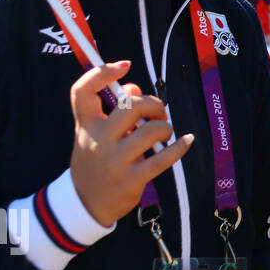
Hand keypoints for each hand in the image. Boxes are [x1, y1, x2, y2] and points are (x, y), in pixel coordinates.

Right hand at [69, 61, 192, 226]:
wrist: (86, 204)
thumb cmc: (95, 161)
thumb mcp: (95, 135)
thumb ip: (114, 111)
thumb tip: (134, 87)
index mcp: (86, 126)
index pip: (82, 92)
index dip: (101, 73)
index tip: (124, 65)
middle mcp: (98, 140)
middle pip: (131, 104)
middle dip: (153, 104)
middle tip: (158, 114)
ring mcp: (115, 161)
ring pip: (152, 130)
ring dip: (165, 127)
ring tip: (163, 135)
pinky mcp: (132, 178)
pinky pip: (163, 158)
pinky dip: (180, 147)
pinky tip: (187, 141)